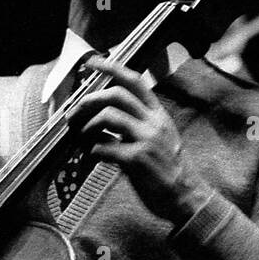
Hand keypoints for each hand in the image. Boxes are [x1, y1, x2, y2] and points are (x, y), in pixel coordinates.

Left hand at [67, 56, 190, 219]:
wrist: (184, 196)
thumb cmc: (167, 169)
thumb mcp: (159, 138)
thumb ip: (136, 124)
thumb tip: (102, 118)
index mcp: (158, 114)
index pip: (135, 81)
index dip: (112, 67)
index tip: (92, 62)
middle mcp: (153, 122)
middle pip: (115, 95)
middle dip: (89, 100)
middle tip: (74, 113)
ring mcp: (146, 140)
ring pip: (108, 116)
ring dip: (87, 125)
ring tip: (81, 137)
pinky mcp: (137, 160)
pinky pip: (104, 147)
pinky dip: (92, 151)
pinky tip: (93, 157)